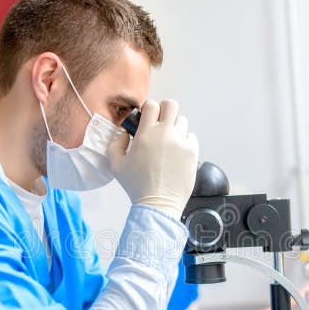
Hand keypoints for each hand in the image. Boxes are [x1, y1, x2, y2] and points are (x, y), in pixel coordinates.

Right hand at [108, 100, 198, 219]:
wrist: (158, 204)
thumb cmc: (137, 187)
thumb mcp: (116, 165)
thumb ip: (116, 144)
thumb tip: (125, 133)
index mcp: (145, 134)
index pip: (152, 105)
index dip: (150, 109)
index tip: (149, 117)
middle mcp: (164, 134)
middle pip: (171, 105)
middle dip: (166, 110)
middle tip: (162, 122)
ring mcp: (180, 142)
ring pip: (182, 121)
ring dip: (175, 126)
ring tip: (169, 140)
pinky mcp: (192, 152)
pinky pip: (191, 136)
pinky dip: (185, 140)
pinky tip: (178, 151)